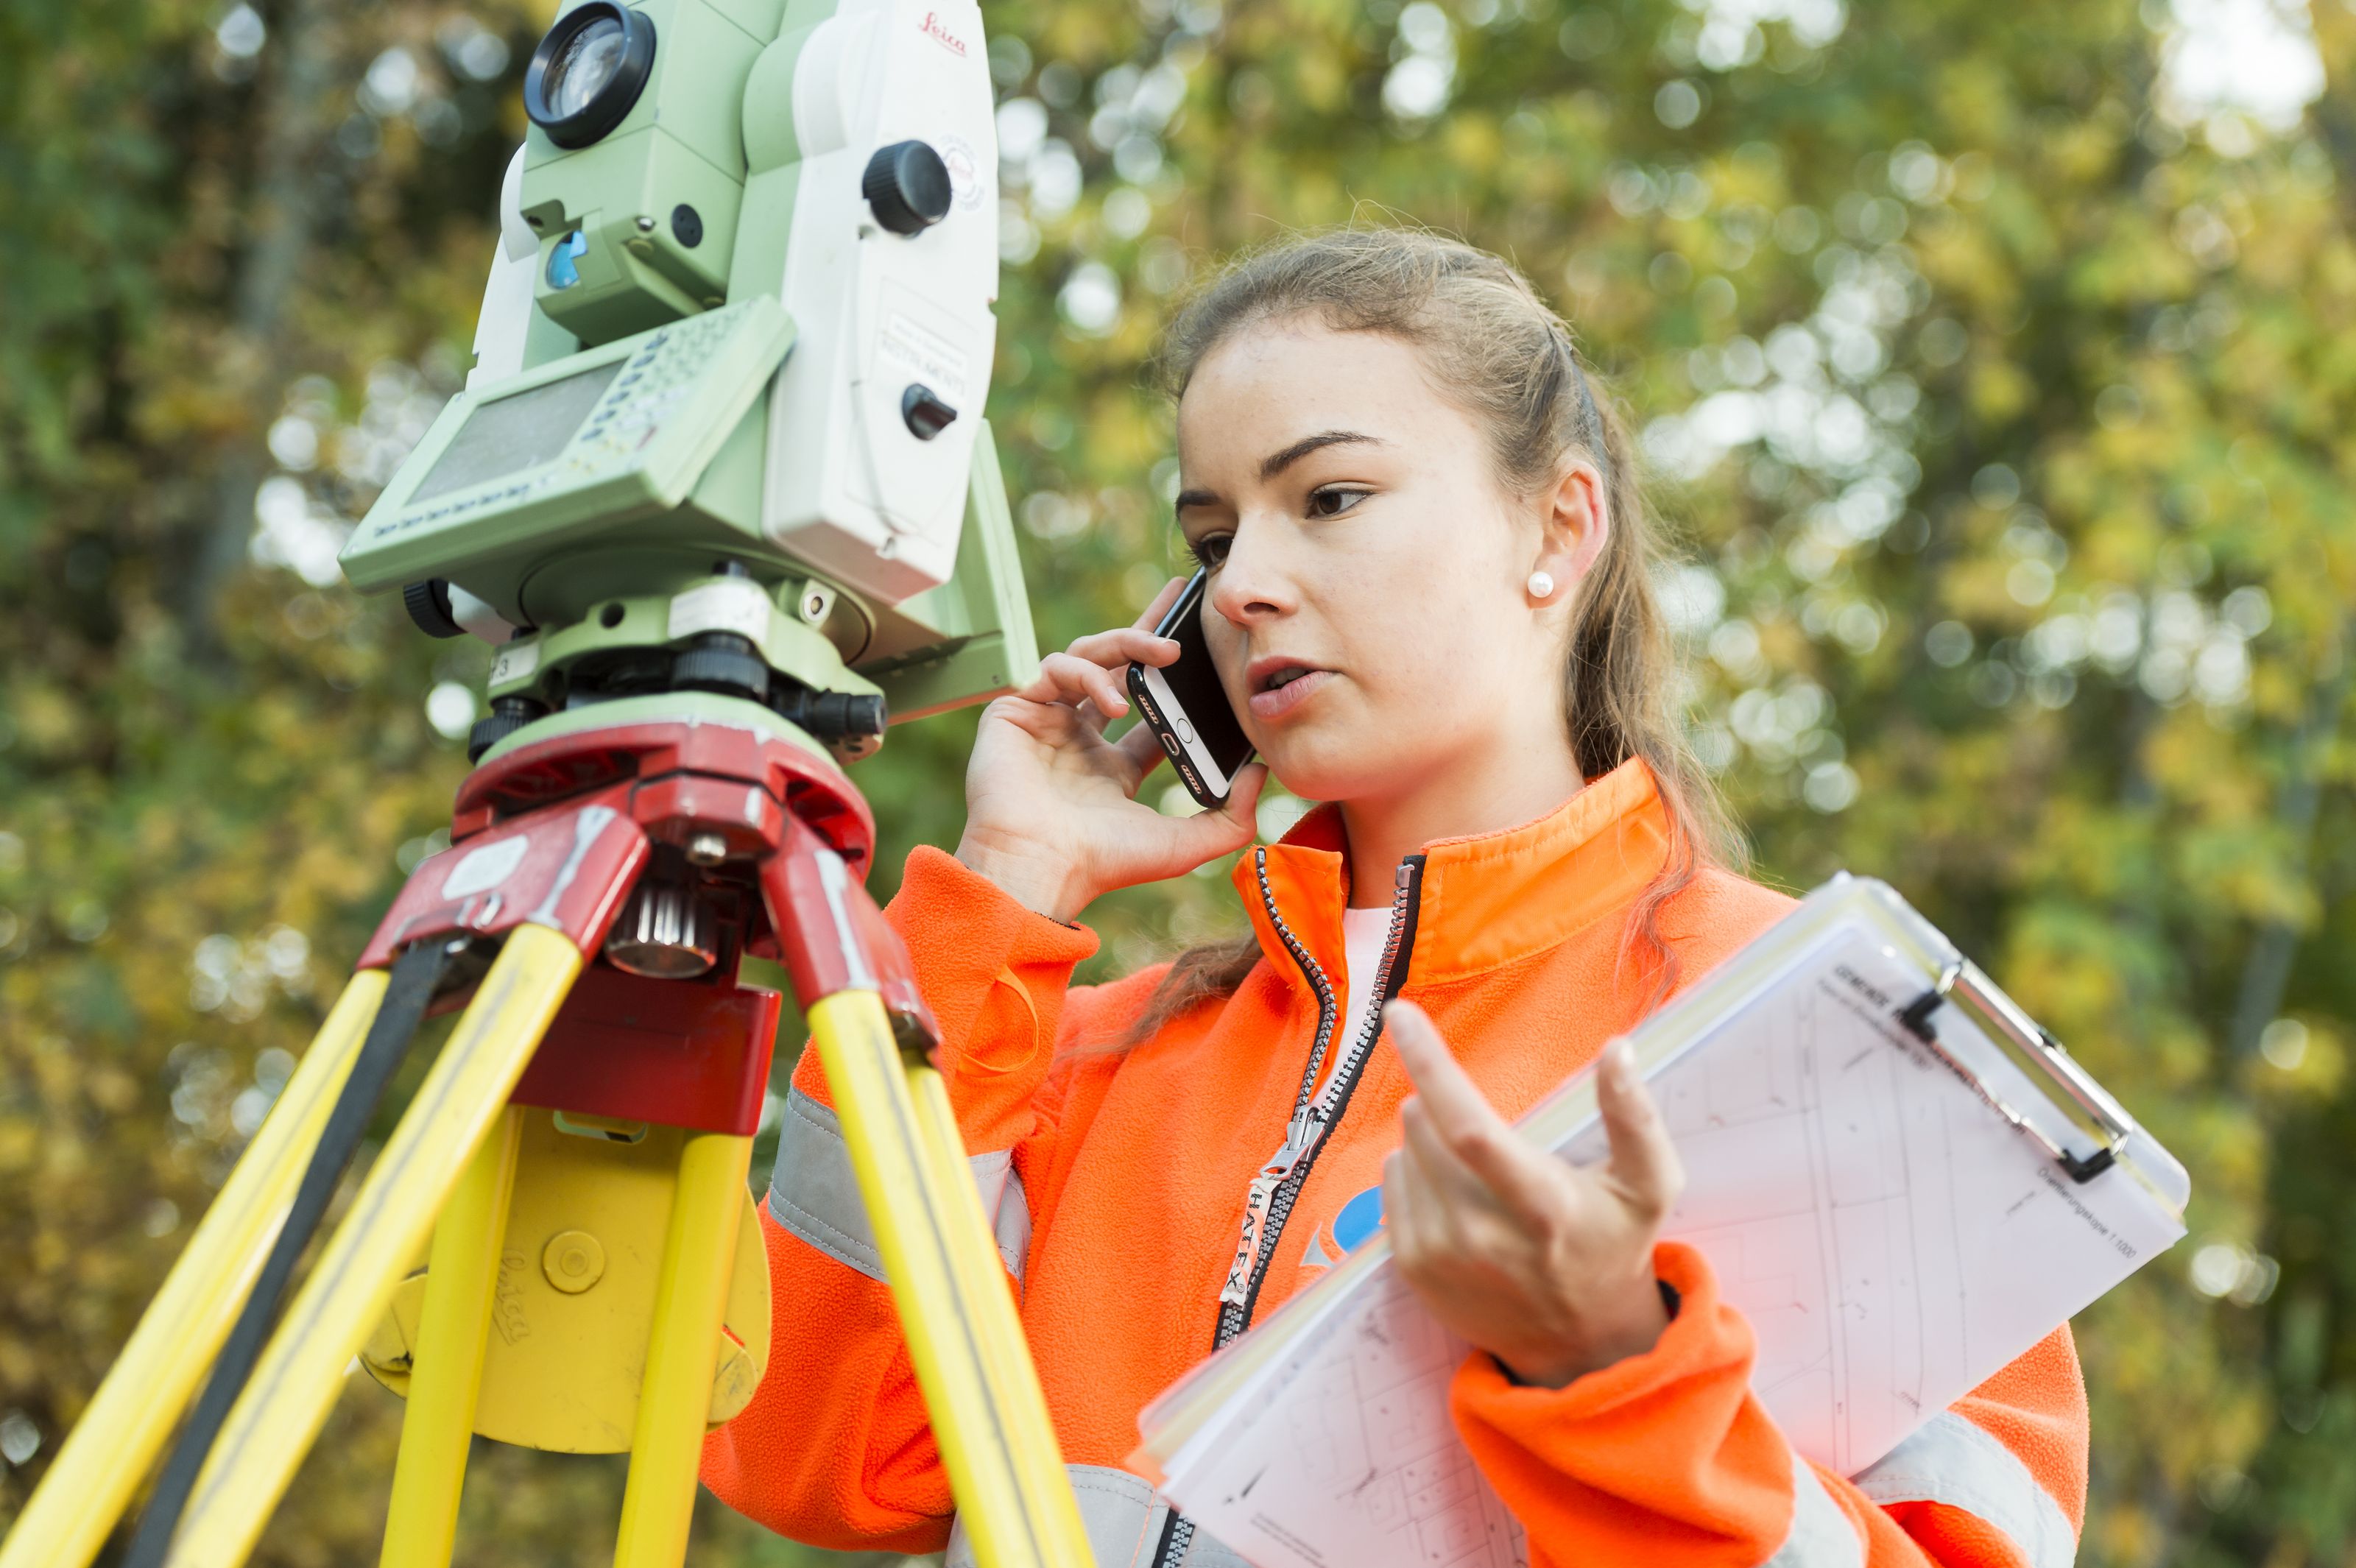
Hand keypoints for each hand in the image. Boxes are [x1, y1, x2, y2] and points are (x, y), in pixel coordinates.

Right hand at [956, 575, 1267, 921]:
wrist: (1040, 867)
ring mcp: (1046, 722)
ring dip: (1127, 645)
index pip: (1148, 704)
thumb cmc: (1103, 864)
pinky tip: (1116, 699)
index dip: (1174, 672)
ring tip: (1165, 653)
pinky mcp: (1016, 710)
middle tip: (1182, 598)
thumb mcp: (1183, 845)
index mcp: (1112, 767)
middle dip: (1148, 628)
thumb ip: (1231, 817)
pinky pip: (1055, 668)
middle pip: (1116, 665)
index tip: (1204, 643)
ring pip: (1086, 656)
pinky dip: (1088, 674)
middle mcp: (1078, 738)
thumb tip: (1262, 774)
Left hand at [1381, 1000, 1680, 1387]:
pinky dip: (1414, 1173)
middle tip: (1482, 1125)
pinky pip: (1392, 1184)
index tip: (1398, 1012)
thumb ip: (1636, 1117)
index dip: (1429, 1063)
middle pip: (1426, 1130)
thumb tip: (1617, 1049)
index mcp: (1541, 1206)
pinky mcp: (1413, 1269)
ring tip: (1478, 1172)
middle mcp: (1481, 1234)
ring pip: (1404, 1152)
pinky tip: (1456, 1196)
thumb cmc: (1614, 1245)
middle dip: (1440, 1102)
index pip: (1467, 1125)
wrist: (1577, 1343)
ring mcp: (1440, 1256)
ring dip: (1428, 1141)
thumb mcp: (1649, 1186)